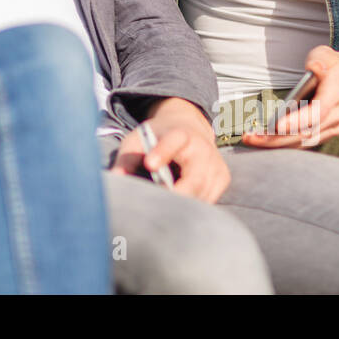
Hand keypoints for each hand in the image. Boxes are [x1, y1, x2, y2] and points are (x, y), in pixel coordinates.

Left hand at [109, 99, 229, 202]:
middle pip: (194, 180)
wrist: (189, 128)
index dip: (163, 152)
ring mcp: (216, 165)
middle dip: (176, 196)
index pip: (174, 141)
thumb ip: (128, 158)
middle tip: (155, 208)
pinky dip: (192, 206)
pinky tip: (178, 205)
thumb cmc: (159, 137)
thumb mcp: (139, 140)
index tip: (149, 164)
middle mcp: (204, 149)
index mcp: (181, 134)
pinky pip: (207, 201)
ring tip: (162, 210)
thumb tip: (116, 179)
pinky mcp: (222, 180)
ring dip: (182, 205)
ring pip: (200, 196)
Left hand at [241, 46, 338, 148]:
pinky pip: (304, 143)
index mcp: (336, 94)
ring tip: (250, 140)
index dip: (298, 120)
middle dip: (277, 138)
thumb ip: (319, 60)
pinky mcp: (325, 134)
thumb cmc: (332, 65)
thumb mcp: (326, 55)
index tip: (276, 125)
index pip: (318, 112)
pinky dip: (284, 144)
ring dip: (276, 144)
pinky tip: (263, 142)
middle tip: (250, 137)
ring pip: (303, 142)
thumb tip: (314, 68)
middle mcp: (337, 115)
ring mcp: (333, 127)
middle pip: (306, 133)